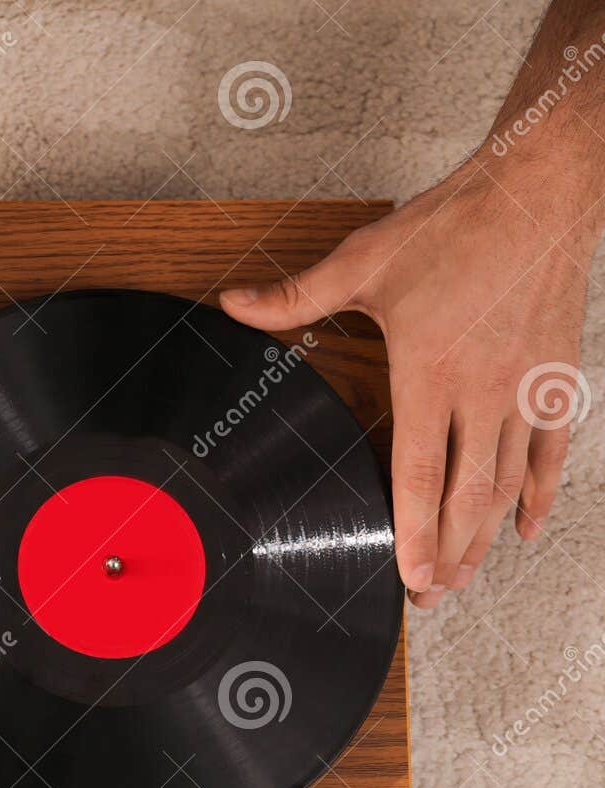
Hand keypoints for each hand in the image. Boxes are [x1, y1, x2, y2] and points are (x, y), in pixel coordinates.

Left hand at [222, 159, 593, 607]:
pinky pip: (551, 451)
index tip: (410, 578)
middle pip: (465, 496)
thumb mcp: (362, 262)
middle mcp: (482, 391)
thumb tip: (233, 304)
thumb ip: (295, 297)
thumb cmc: (453, 227)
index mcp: (430, 373)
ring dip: (485, 537)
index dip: (414, 533)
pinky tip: (526, 526)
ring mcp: (523, 389)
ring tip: (464, 577)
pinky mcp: (553, 377)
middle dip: (447, 555)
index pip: (419, 474)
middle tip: (430, 597)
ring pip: (506, 484)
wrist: (538, 191)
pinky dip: (540, 493)